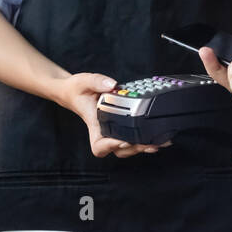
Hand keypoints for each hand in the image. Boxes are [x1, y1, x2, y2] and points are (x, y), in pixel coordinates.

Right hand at [53, 72, 171, 158]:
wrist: (73, 92)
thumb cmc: (76, 90)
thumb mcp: (84, 81)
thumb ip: (97, 81)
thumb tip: (113, 84)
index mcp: (93, 125)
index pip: (99, 145)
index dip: (111, 147)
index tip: (123, 141)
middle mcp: (103, 131)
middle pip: (118, 150)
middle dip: (135, 148)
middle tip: (151, 143)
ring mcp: (111, 131)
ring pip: (126, 148)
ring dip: (141, 147)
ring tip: (157, 142)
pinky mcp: (119, 127)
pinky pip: (131, 139)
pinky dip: (143, 140)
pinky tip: (156, 137)